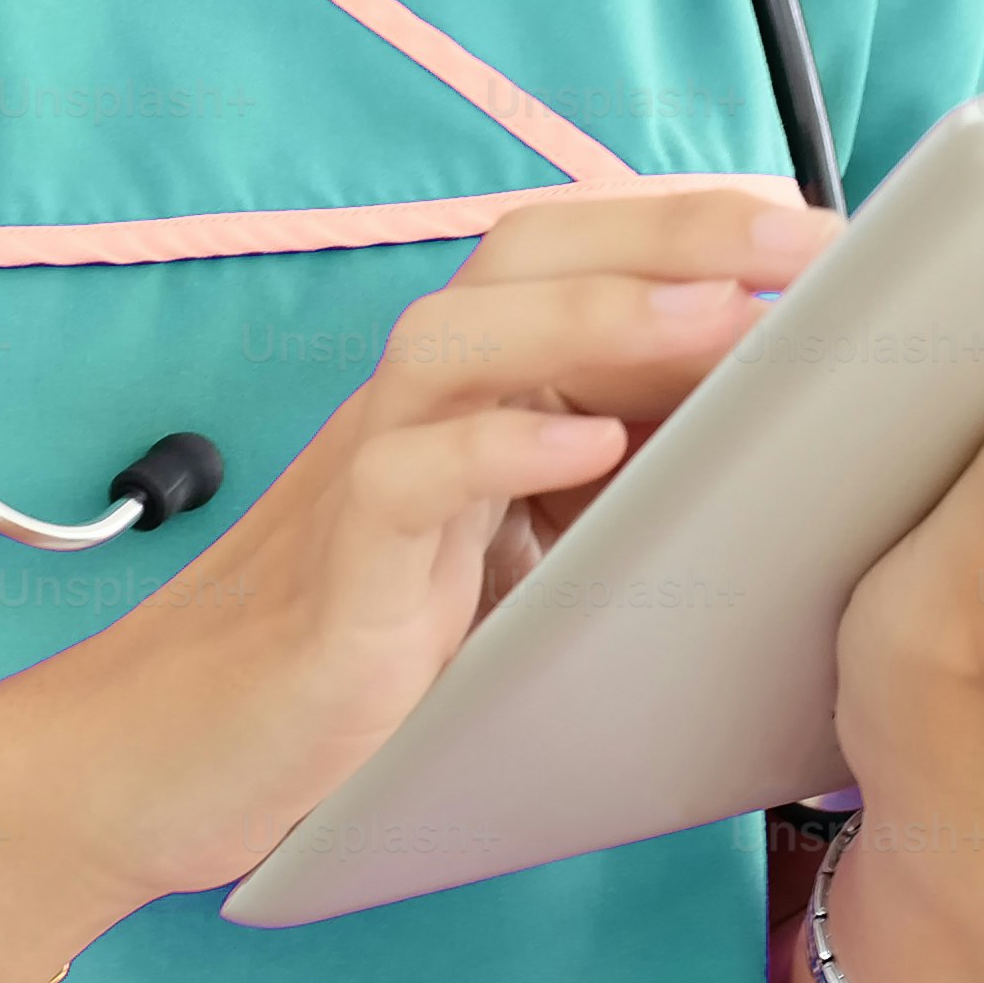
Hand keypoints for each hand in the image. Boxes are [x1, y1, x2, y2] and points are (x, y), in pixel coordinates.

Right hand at [41, 183, 830, 900]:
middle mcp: (415, 407)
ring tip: (719, 321)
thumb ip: (612, 505)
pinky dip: (496, 449)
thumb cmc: (366, 666)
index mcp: (467, 396)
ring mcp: (365, 479)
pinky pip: (405, 477)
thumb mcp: (519, 570)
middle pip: (527, 254)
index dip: (689, 219)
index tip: (815, 222)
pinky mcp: (333, 576)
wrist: (168, 762)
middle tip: (806, 240)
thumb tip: (784, 474)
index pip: (574, 252)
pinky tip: (588, 448)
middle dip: (672, 229)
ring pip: (462, 340)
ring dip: (595, 315)